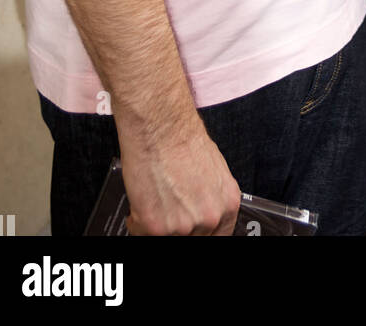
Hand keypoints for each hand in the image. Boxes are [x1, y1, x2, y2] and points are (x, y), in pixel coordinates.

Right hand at [120, 117, 241, 235]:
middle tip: (167, 210)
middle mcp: (209, 218)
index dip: (201, 233)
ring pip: (166, 236)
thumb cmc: (183, 139)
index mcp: (227, 204)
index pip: (218, 236)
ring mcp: (183, 226)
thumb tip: (202, 212)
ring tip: (155, 198)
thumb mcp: (214, 171)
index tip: (191, 230)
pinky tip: (143, 198)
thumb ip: (212, 198)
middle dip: (176, 226)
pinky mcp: (156, 227)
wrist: (161, 126)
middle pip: (192, 238)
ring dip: (156, 222)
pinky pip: (141, 232)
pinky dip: (138, 219)